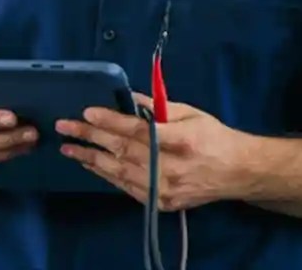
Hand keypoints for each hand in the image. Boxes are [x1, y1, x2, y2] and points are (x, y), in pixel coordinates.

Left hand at [56, 93, 252, 211]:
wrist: (236, 173)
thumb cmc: (213, 137)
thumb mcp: (191, 113)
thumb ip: (158, 107)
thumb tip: (128, 97)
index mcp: (183, 141)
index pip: (139, 131)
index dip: (111, 121)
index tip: (88, 112)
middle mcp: (172, 168)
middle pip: (124, 152)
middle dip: (90, 138)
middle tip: (65, 127)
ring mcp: (166, 190)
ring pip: (120, 173)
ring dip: (91, 159)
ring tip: (69, 147)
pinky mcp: (161, 204)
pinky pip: (127, 188)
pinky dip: (106, 175)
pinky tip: (91, 164)